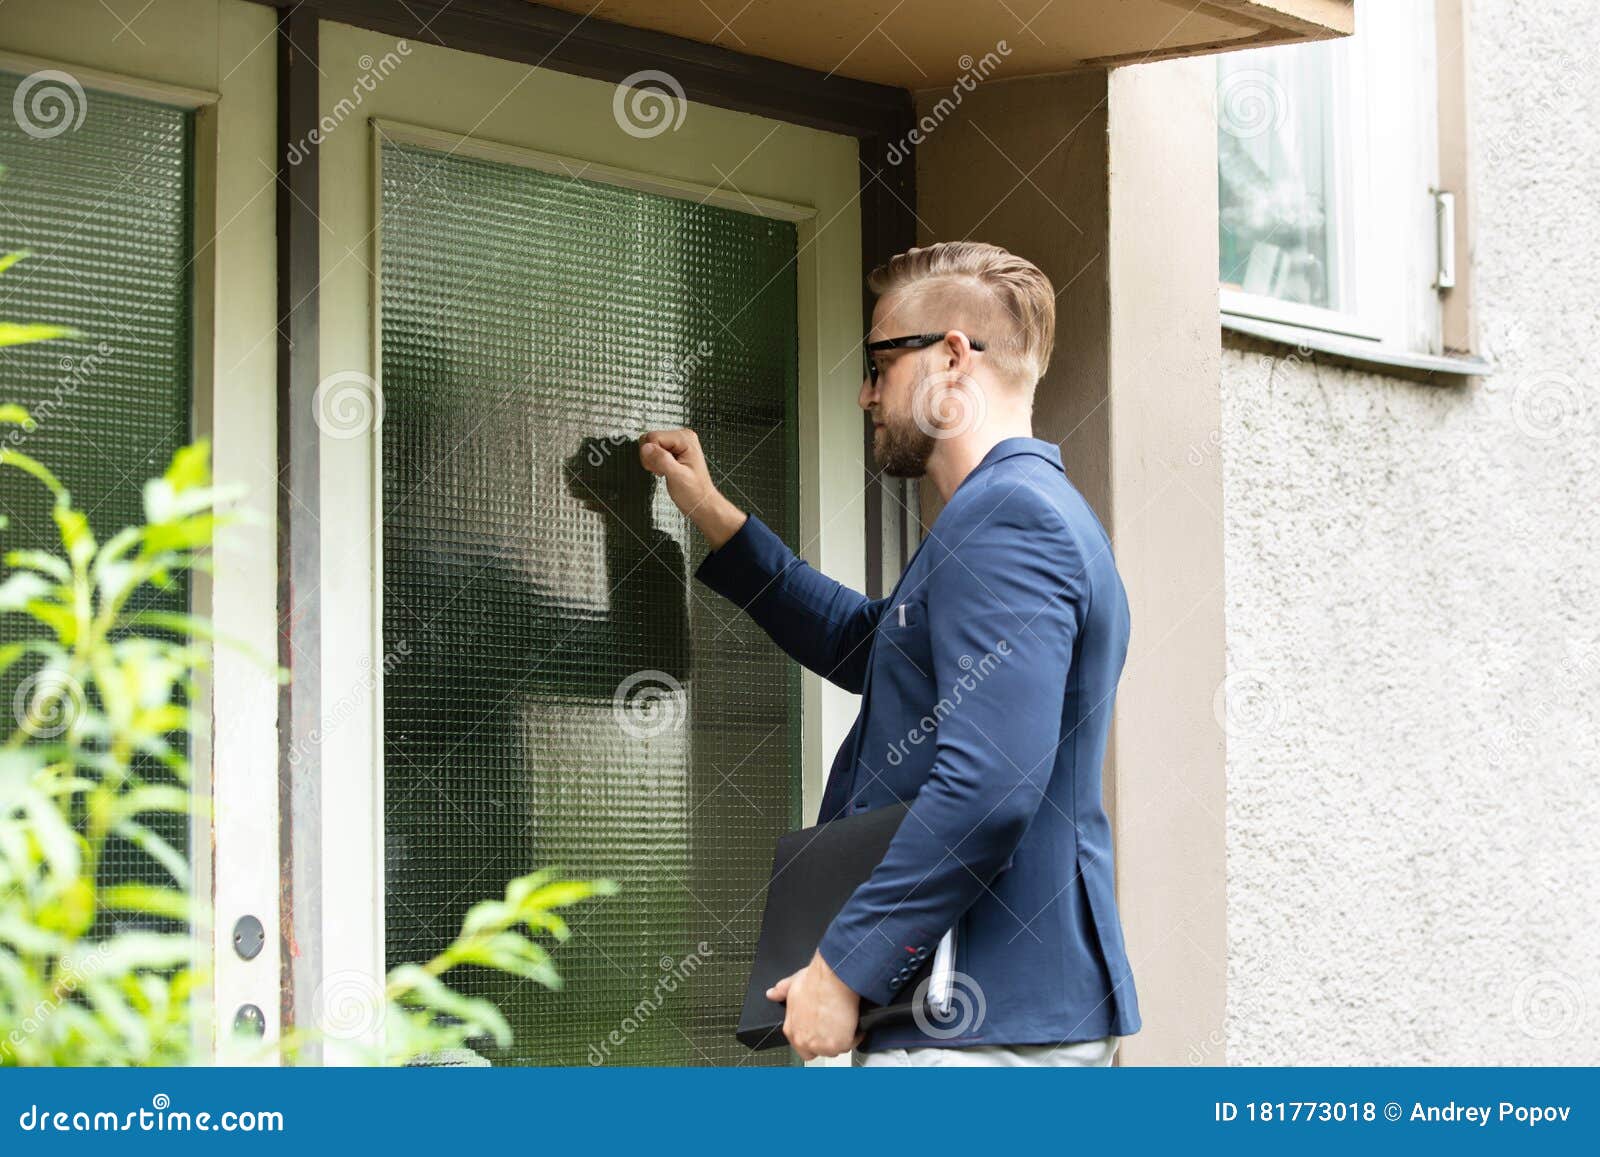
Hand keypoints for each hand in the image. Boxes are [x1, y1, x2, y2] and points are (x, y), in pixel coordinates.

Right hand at [639, 428, 746, 548]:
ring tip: (665, 472)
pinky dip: (654, 464)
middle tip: (663, 471)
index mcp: (685, 439)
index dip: (652, 455)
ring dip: (652, 462)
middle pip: (649, 439)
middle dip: (651, 458)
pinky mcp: (672, 451)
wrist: (700, 503)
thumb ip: (662, 460)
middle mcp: (682, 437)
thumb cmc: (695, 492)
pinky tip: (665, 471)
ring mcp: (677, 444)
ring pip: (649, 446)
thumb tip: (647, 447)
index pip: (653, 437)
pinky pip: (653, 452)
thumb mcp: (677, 477)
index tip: (661, 468)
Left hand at [767, 949, 863, 1060]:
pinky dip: (855, 1034)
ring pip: (836, 1049)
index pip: (801, 1047)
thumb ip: (781, 991)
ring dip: (841, 1038)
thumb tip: (772, 993)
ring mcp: (822, 1045)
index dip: (813, 1038)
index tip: (821, 1030)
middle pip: (819, 1051)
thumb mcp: (792, 984)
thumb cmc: (815, 980)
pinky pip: (851, 1044)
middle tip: (834, 1025)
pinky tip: (853, 1021)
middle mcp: (804, 1041)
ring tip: (844, 1021)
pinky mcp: (839, 1044)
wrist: (833, 977)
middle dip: (827, 1041)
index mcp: (792, 1030)